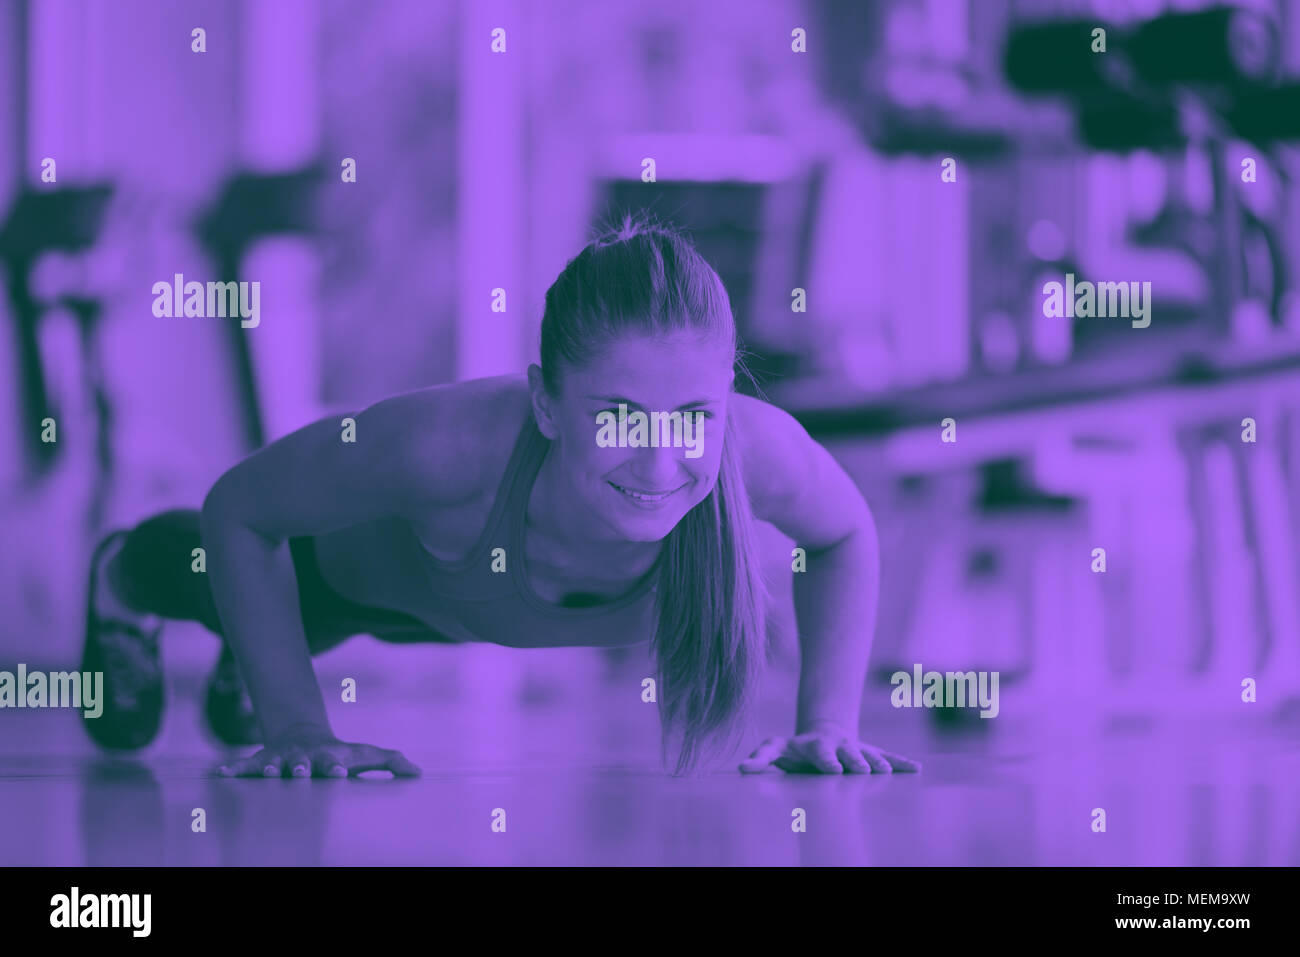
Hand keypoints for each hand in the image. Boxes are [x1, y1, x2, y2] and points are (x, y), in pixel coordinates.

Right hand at [214, 728, 421, 778]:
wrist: (302, 736)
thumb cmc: (339, 753)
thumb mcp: (364, 755)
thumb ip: (389, 762)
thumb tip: (418, 772)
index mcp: (329, 758)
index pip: (335, 763)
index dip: (338, 767)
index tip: (341, 772)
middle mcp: (303, 759)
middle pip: (302, 765)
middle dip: (301, 769)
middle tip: (300, 774)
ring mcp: (282, 760)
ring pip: (273, 765)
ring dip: (269, 770)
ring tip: (267, 773)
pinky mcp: (262, 763)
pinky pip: (245, 767)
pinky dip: (232, 769)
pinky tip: (219, 774)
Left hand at [739, 723, 920, 773]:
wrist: (824, 732)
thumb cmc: (795, 748)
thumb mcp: (775, 749)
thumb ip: (761, 758)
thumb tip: (742, 769)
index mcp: (816, 745)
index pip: (820, 752)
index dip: (826, 760)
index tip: (832, 770)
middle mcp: (839, 745)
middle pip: (848, 752)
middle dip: (855, 761)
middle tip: (864, 771)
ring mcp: (857, 749)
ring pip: (870, 754)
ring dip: (880, 763)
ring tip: (888, 771)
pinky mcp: (871, 753)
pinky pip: (888, 757)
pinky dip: (901, 763)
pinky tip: (916, 769)